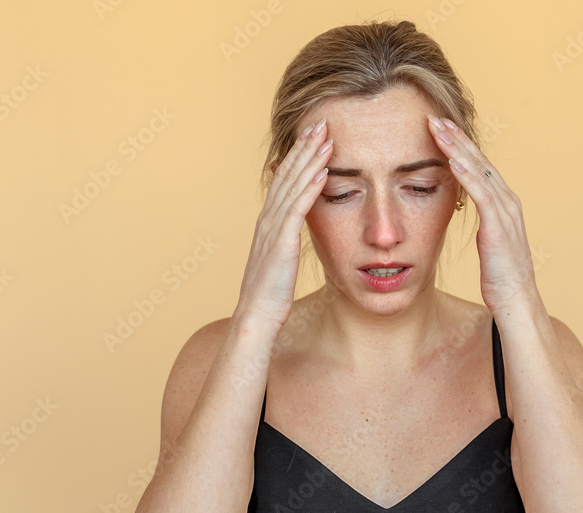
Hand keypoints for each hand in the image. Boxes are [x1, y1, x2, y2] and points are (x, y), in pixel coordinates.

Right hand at [235, 119, 332, 328]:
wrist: (255, 319)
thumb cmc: (270, 298)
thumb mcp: (280, 263)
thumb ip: (287, 244)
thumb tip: (297, 236)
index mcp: (268, 225)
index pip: (284, 183)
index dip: (298, 158)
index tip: (313, 137)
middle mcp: (268, 221)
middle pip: (287, 176)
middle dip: (304, 148)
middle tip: (320, 123)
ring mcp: (273, 231)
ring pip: (292, 186)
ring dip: (310, 160)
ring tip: (326, 137)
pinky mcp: (281, 244)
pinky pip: (298, 210)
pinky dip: (310, 188)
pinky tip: (324, 171)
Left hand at [426, 114, 538, 316]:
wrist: (517, 300)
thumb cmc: (500, 278)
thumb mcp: (489, 243)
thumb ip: (483, 224)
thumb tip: (468, 216)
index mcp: (504, 204)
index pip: (480, 167)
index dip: (461, 146)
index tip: (441, 129)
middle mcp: (507, 201)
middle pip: (480, 160)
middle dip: (457, 137)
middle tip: (435, 116)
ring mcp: (505, 212)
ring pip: (479, 170)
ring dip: (457, 147)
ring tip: (438, 128)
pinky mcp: (498, 226)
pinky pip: (481, 193)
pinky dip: (466, 174)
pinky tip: (451, 159)